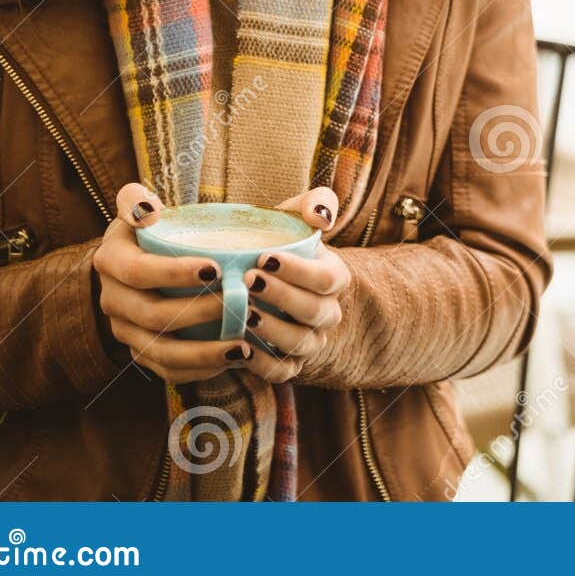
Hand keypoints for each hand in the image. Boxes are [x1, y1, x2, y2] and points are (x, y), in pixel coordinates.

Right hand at [93, 182, 253, 383]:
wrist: (137, 261)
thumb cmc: (150, 229)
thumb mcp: (136, 206)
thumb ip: (135, 199)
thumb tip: (145, 209)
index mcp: (111, 262)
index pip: (138, 271)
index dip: (174, 272)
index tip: (217, 269)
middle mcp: (113, 301)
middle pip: (153, 316)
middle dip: (199, 313)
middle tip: (242, 305)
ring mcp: (126, 331)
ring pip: (160, 351)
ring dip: (203, 353)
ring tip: (242, 346)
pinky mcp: (142, 352)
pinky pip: (168, 371)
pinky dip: (200, 370)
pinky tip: (232, 361)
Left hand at [240, 187, 351, 383]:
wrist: (255, 276)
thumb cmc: (275, 242)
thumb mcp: (293, 216)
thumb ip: (314, 203)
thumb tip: (322, 216)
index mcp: (334, 277)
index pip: (328, 278)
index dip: (299, 271)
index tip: (264, 257)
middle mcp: (327, 312)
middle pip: (316, 311)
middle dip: (282, 297)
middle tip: (248, 281)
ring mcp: (310, 341)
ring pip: (301, 343)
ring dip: (272, 330)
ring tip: (243, 313)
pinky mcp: (289, 364)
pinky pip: (284, 372)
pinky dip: (264, 364)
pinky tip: (240, 348)